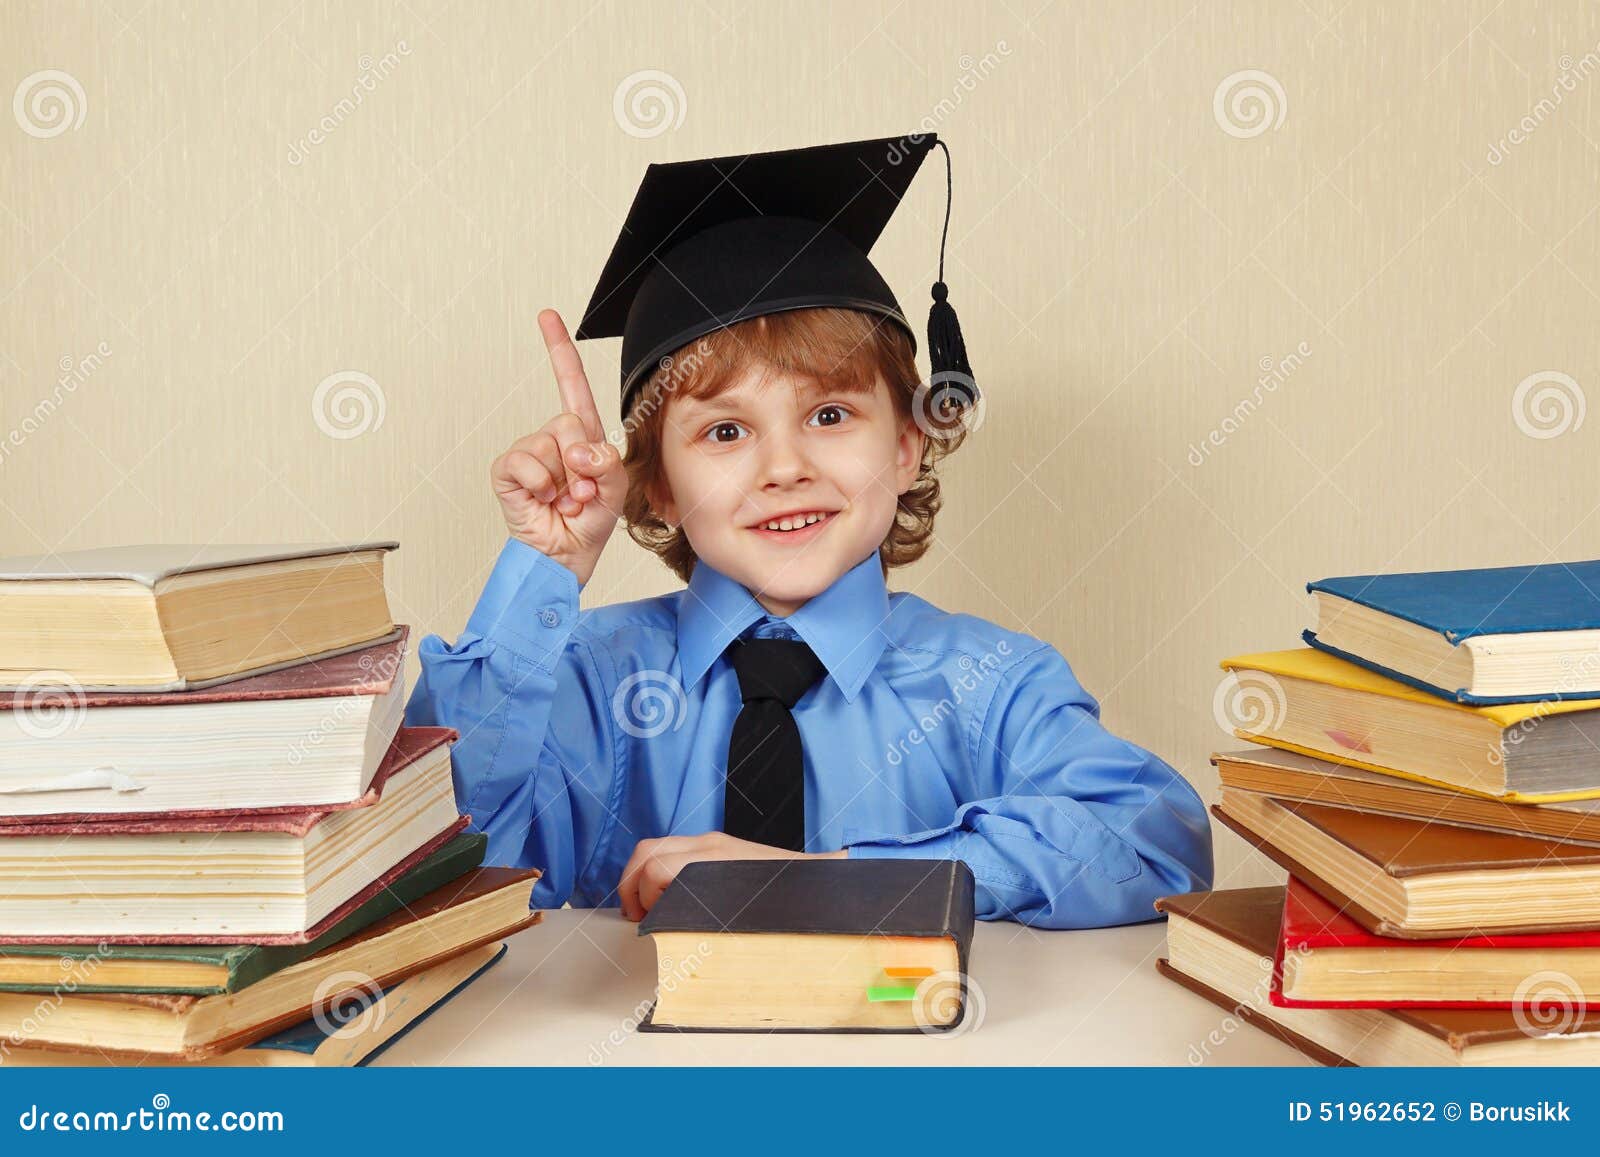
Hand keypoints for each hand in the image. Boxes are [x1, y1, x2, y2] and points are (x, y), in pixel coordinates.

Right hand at [491, 310, 629, 585]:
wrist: (565, 558)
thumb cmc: (589, 525)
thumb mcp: (615, 489)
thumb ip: (606, 460)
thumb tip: (575, 450)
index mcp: (582, 436)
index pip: (571, 386)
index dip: (559, 351)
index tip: (547, 316)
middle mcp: (554, 438)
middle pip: (570, 420)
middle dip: (584, 462)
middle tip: (584, 493)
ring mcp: (529, 453)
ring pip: (550, 444)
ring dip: (565, 481)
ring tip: (565, 501)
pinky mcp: (508, 469)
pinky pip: (525, 462)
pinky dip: (540, 484)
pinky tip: (543, 500)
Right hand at [616, 832, 846, 920]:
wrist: (822, 881)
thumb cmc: (790, 903)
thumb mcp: (747, 919)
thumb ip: (707, 920)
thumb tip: (679, 928)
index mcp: (713, 861)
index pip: (654, 870)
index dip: (641, 899)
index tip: (646, 922)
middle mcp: (708, 845)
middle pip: (646, 851)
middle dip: (631, 884)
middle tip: (636, 915)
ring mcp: (712, 842)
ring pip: (656, 847)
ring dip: (642, 876)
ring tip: (648, 909)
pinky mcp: (717, 845)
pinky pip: (675, 850)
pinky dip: (659, 871)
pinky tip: (668, 897)